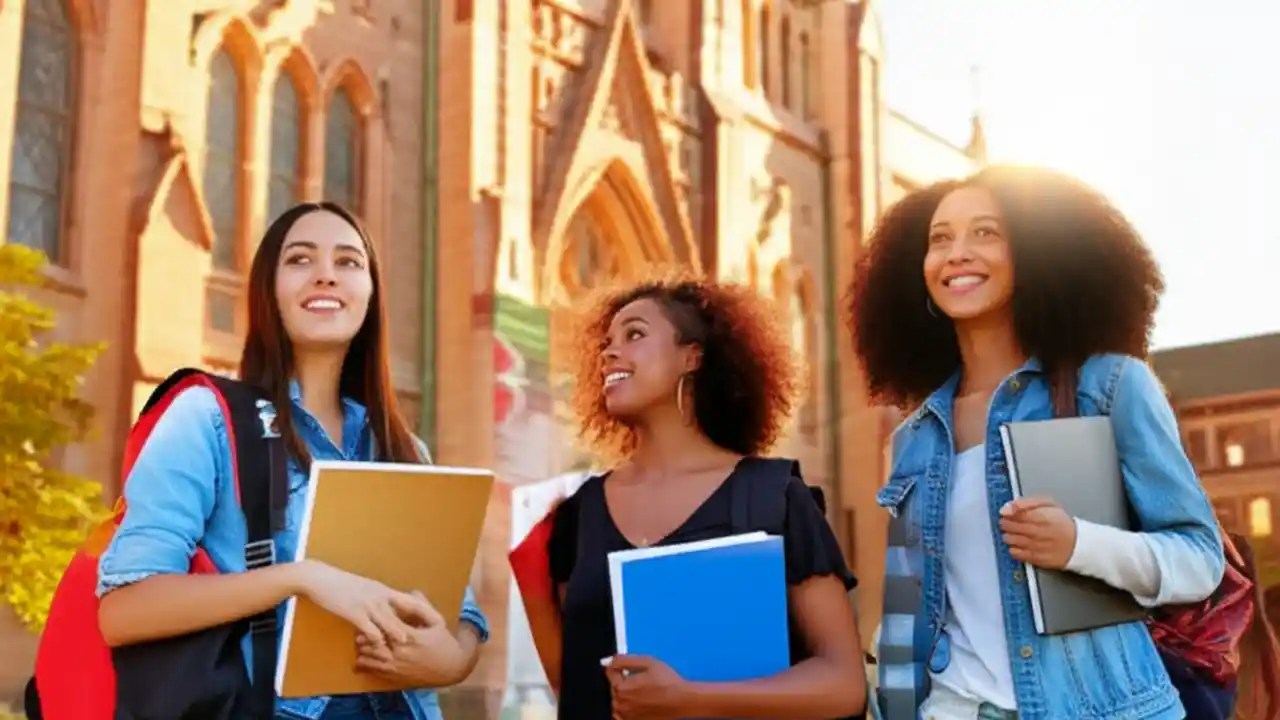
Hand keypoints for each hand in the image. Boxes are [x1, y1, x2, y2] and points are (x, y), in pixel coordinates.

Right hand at [296, 560, 435, 645]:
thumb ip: (378, 598)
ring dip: (397, 634)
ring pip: (389, 620)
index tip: (438, 621)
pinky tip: (379, 646)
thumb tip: (389, 609)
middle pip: (406, 609)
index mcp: (384, 590)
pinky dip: (375, 637)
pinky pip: (368, 627)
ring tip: (407, 646)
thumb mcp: (364, 589)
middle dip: (419, 622)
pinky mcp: (354, 612)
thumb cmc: (341, 585)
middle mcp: (380, 595)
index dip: (426, 611)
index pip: (411, 600)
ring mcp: (368, 603)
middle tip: (432, 636)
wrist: (319, 578)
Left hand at [355, 592, 470, 686]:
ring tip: (358, 640)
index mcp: (409, 636)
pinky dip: (363, 665)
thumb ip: (423, 607)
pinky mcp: (394, 677)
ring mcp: (395, 666)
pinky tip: (359, 660)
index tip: (369, 611)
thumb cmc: (445, 643)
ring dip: (362, 648)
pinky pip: (373, 671)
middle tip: (359, 625)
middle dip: (364, 633)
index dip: (374, 618)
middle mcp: (399, 652)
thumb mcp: (438, 621)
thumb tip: (411, 591)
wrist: (451, 669)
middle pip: (373, 641)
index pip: (385, 625)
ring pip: (370, 656)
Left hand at [605, 655, 691, 719]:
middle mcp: (620, 704)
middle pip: (614, 687)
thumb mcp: (647, 662)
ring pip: (618, 701)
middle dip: (623, 681)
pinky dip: (627, 708)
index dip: (620, 667)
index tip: (628, 668)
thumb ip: (625, 660)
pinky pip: (623, 714)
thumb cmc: (667, 682)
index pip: (610, 672)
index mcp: (621, 688)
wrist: (682, 700)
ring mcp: (626, 716)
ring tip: (643, 691)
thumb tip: (611, 660)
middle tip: (641, 679)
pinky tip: (641, 703)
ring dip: (625, 695)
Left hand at [999, 497, 1077, 568]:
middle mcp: (1040, 533)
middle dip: (1006, 524)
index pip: (1016, 514)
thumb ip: (1025, 503)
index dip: (1008, 514)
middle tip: (1007, 523)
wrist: (1077, 544)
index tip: (1006, 514)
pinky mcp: (1037, 559)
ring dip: (1008, 536)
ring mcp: (1038, 547)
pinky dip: (1013, 548)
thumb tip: (1006, 508)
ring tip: (1013, 533)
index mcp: (1043, 517)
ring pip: (1012, 541)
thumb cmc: (1060, 522)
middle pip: (1012, 527)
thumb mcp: (1047, 504)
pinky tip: (1017, 544)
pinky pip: (1017, 554)